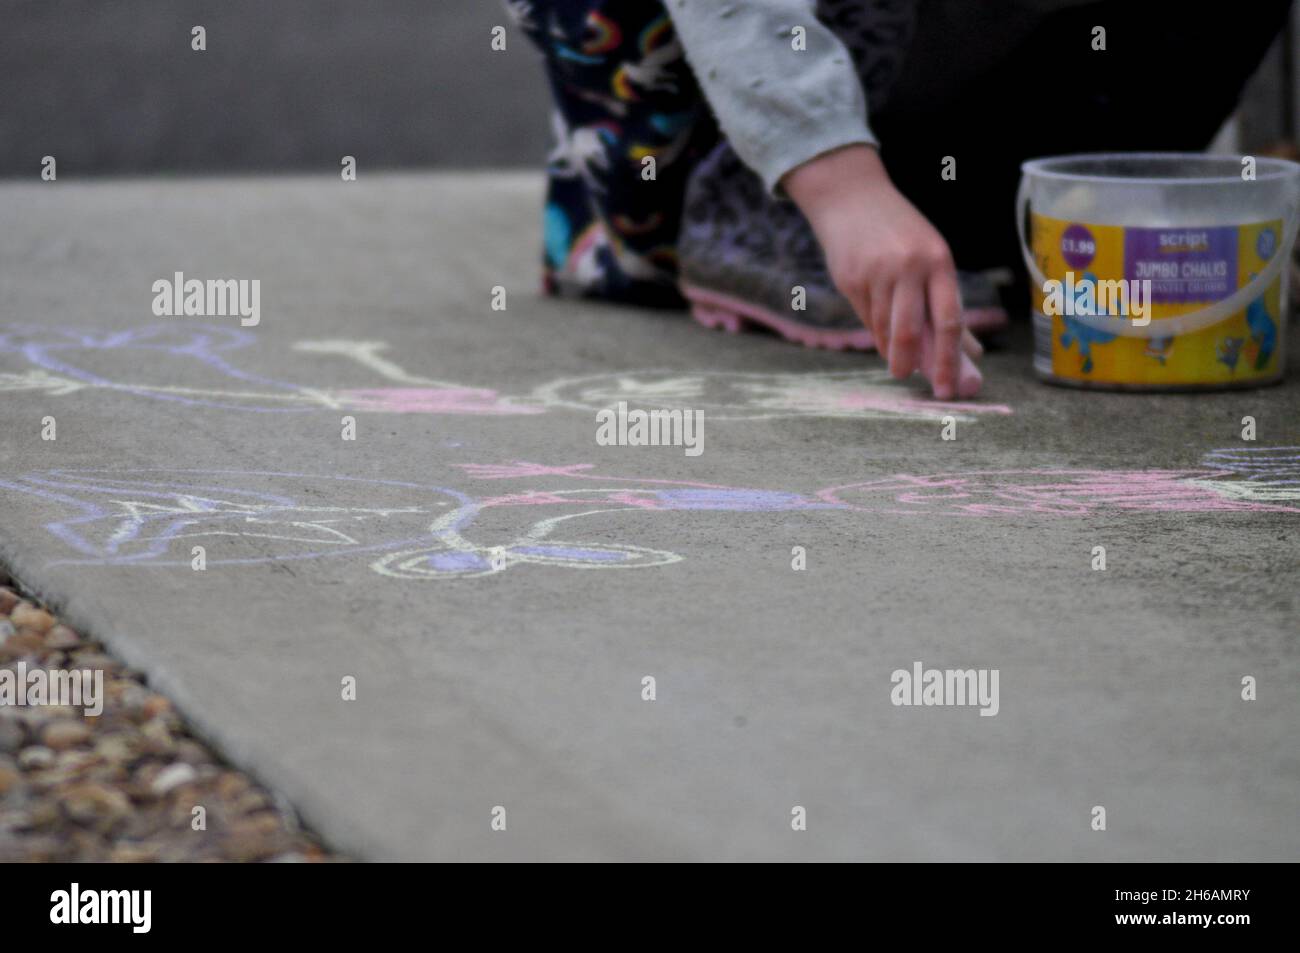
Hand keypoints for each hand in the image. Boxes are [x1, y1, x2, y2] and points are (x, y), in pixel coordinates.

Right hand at [782, 144, 981, 399]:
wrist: (851, 196)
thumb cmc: (901, 232)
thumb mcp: (933, 257)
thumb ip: (948, 304)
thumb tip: (973, 354)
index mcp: (938, 261)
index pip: (948, 319)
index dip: (949, 360)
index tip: (950, 388)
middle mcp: (908, 267)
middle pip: (911, 330)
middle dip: (914, 365)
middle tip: (917, 383)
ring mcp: (876, 274)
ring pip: (886, 329)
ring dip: (893, 352)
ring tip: (899, 364)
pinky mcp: (850, 279)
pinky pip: (867, 319)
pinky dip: (878, 335)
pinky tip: (883, 339)